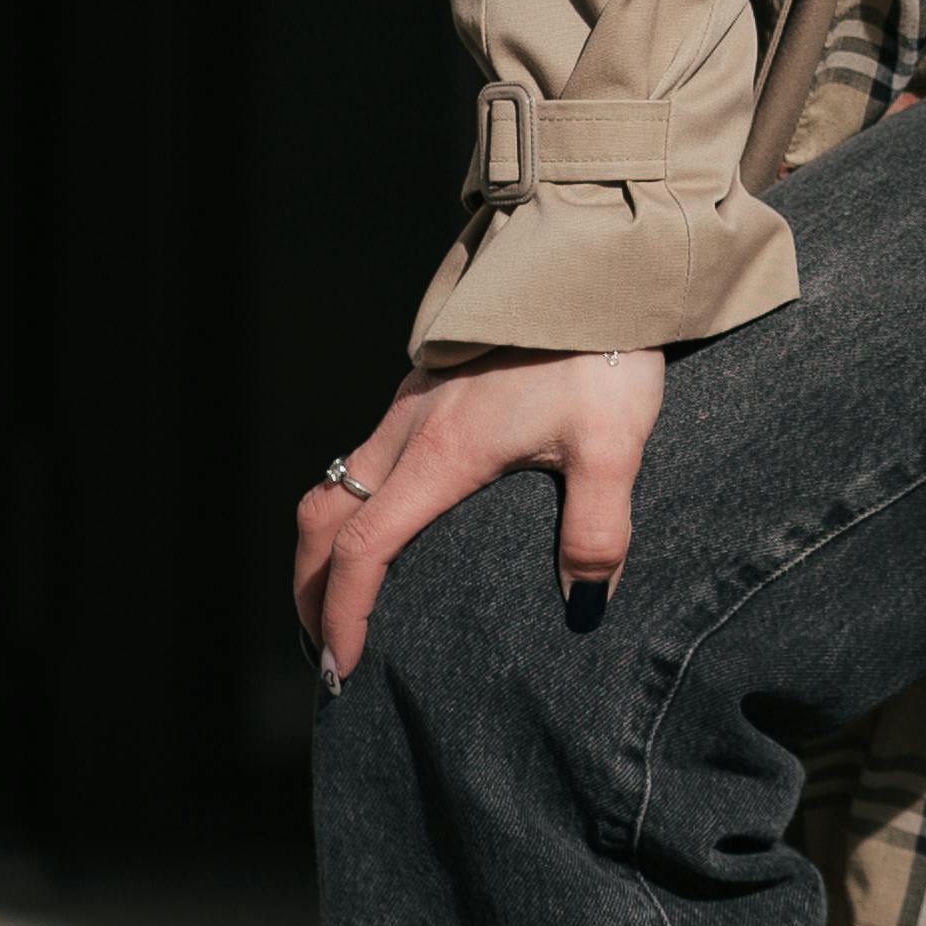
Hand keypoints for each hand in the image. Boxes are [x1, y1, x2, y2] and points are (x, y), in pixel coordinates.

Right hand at [292, 348, 666, 685]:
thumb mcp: (614, 444)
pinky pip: (364, 458)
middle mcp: (409, 429)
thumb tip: (584, 602)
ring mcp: (412, 405)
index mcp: (441, 453)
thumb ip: (597, 528)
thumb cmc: (601, 350)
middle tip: (325, 647)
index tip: (343, 664)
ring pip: (335, 485)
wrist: (591, 261)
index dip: (343, 612)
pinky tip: (389, 528)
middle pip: (324, 521)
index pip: (364, 549)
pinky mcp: (428, 388)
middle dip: (311, 590)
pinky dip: (352, 509)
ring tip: (340, 600)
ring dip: (324, 549)